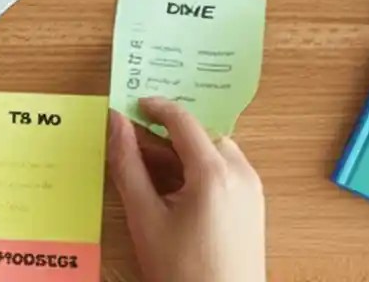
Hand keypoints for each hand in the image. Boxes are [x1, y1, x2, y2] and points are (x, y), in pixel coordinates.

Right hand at [108, 98, 265, 281]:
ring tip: (149, 173)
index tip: (132, 104)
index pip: (183, 121)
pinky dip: (199, 171)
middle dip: (166, 136)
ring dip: (182, 154)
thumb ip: (127, 165)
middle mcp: (241, 173)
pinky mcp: (254, 205)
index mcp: (215, 172)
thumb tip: (114, 123)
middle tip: (133, 144)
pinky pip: (226, 173)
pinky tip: (175, 192)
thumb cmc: (182, 271)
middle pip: (199, 136)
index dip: (156, 107)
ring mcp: (252, 190)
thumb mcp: (145, 217)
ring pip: (213, 153)